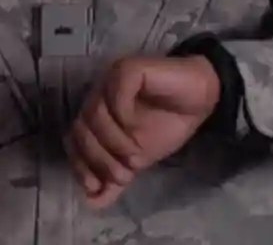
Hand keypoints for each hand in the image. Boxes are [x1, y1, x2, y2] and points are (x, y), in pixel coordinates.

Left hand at [65, 55, 220, 209]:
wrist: (199, 101)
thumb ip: (114, 179)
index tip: (95, 185)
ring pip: (94, 114)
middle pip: (81, 129)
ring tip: (135, 157)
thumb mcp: (137, 159)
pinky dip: (122, 116)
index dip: (80, 164)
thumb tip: (92, 203)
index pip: (73, 140)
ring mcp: (110, 80)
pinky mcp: (128, 69)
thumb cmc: (166, 125)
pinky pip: (115, 94)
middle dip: (98, 158)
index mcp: (96, 116)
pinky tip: (136, 128)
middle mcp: (98, 96)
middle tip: (124, 175)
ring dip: (113, 142)